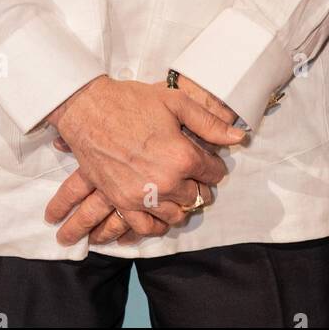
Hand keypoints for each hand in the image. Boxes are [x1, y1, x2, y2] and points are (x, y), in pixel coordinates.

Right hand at [41, 74, 246, 246]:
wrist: (89, 110)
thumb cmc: (132, 101)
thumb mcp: (175, 102)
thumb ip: (209, 123)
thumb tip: (239, 137)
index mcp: (182, 156)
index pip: (214, 173)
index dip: (213, 165)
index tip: (207, 159)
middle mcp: (166, 182)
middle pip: (197, 196)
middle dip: (199, 185)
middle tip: (193, 174)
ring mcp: (143, 196)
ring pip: (176, 215)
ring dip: (181, 205)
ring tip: (177, 190)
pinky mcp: (122, 202)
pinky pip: (147, 227)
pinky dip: (157, 224)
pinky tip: (160, 212)